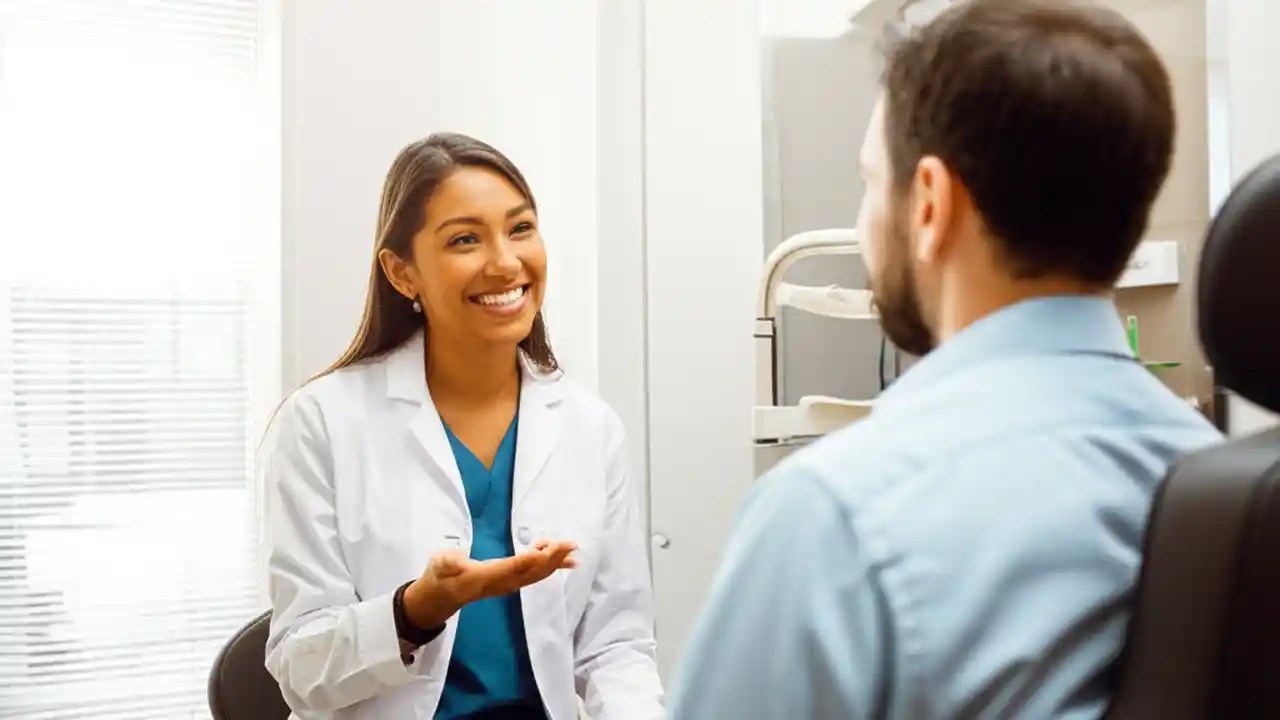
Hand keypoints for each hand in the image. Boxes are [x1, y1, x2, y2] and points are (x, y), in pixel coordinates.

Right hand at [402, 539, 577, 629]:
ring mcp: (507, 584)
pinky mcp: (509, 582)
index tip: (545, 552)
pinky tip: (553, 551)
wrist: (443, 596)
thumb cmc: (441, 576)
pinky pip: (532, 575)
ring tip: (571, 549)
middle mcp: (500, 584)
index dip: (527, 562)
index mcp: (483, 578)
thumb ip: (449, 562)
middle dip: (551, 559)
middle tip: (570, 545)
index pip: (509, 569)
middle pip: (529, 572)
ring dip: (555, 562)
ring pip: (535, 574)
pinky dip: (546, 564)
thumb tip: (456, 559)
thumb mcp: (439, 564)